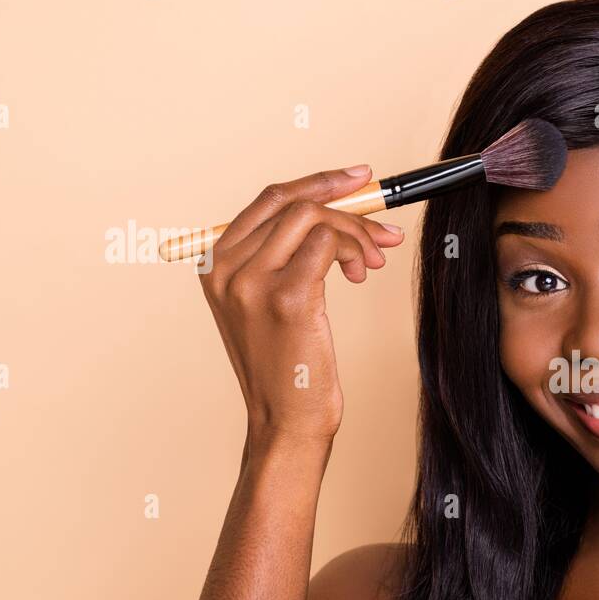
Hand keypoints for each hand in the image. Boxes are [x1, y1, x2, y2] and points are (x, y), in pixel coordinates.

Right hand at [197, 165, 404, 448]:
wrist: (285, 421)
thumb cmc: (288, 366)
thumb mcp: (271, 304)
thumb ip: (287, 258)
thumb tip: (344, 212)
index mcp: (214, 263)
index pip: (269, 200)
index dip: (318, 183)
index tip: (359, 178)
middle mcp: (224, 267)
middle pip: (291, 201)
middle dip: (347, 203)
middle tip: (384, 228)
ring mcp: (251, 281)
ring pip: (313, 218)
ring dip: (356, 235)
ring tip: (371, 266)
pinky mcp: (285, 297)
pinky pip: (327, 243)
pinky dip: (354, 251)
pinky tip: (362, 276)